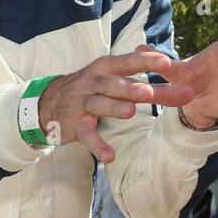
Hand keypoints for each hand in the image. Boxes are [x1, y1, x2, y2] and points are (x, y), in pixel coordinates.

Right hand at [37, 48, 197, 162]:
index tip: (167, 63)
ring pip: (100, 104)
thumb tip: (170, 65)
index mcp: (105, 68)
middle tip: (150, 92)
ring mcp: (82, 103)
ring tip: (131, 112)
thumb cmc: (89, 87)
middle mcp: (93, 82)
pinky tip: (110, 156)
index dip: (146, 61)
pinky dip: (98, 146)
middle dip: (134, 88)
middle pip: (117, 85)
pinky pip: (87, 136)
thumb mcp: (109, 76)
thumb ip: (138, 75)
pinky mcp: (74, 125)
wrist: (47, 102)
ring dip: (114, 108)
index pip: (128, 62)